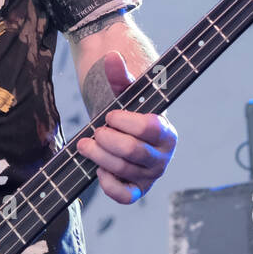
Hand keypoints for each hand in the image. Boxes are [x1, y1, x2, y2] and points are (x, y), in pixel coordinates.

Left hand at [77, 51, 176, 204]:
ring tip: (86, 144)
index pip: (149, 128)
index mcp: (166, 131)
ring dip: (99, 156)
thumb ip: (119, 75)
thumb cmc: (127, 112)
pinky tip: (98, 169)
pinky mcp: (137, 190)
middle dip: (107, 139)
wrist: (124, 134)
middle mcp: (163, 156)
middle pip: (133, 151)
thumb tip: (112, 57)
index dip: (125, 122)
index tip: (110, 115)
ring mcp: (150, 175)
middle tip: (95, 130)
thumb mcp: (124, 92)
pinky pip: (125, 196)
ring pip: (123, 170)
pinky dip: (108, 185)